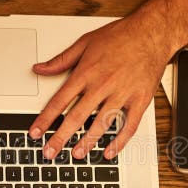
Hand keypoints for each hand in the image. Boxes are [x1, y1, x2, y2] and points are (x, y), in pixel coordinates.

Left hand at [29, 9, 176, 160]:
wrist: (152, 32)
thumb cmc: (120, 36)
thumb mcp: (85, 42)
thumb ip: (61, 60)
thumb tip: (39, 69)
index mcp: (86, 72)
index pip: (59, 101)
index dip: (45, 119)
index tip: (35, 132)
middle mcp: (103, 85)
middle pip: (76, 117)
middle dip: (60, 137)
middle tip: (49, 152)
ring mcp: (122, 94)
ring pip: (101, 124)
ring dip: (87, 142)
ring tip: (76, 155)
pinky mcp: (140, 100)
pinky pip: (129, 126)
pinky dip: (119, 142)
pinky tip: (109, 152)